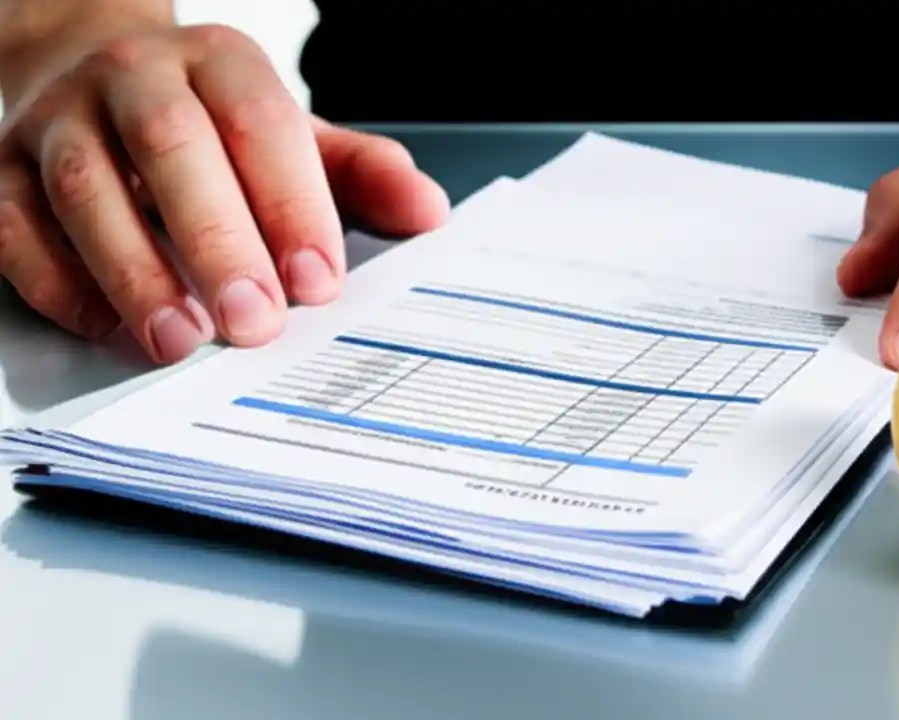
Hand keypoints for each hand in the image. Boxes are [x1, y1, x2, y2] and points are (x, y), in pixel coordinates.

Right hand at [0, 24, 449, 363]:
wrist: (90, 71)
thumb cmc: (210, 123)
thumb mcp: (294, 135)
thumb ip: (360, 173)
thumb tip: (429, 213)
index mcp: (219, 62)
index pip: (262, 125)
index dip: (292, 205)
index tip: (319, 281)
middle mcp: (134, 78)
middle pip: (174, 149)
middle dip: (218, 241)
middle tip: (255, 321)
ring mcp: (59, 120)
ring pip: (85, 188)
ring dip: (134, 270)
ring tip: (181, 339)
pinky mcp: (2, 169)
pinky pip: (16, 226)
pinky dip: (59, 283)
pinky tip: (109, 328)